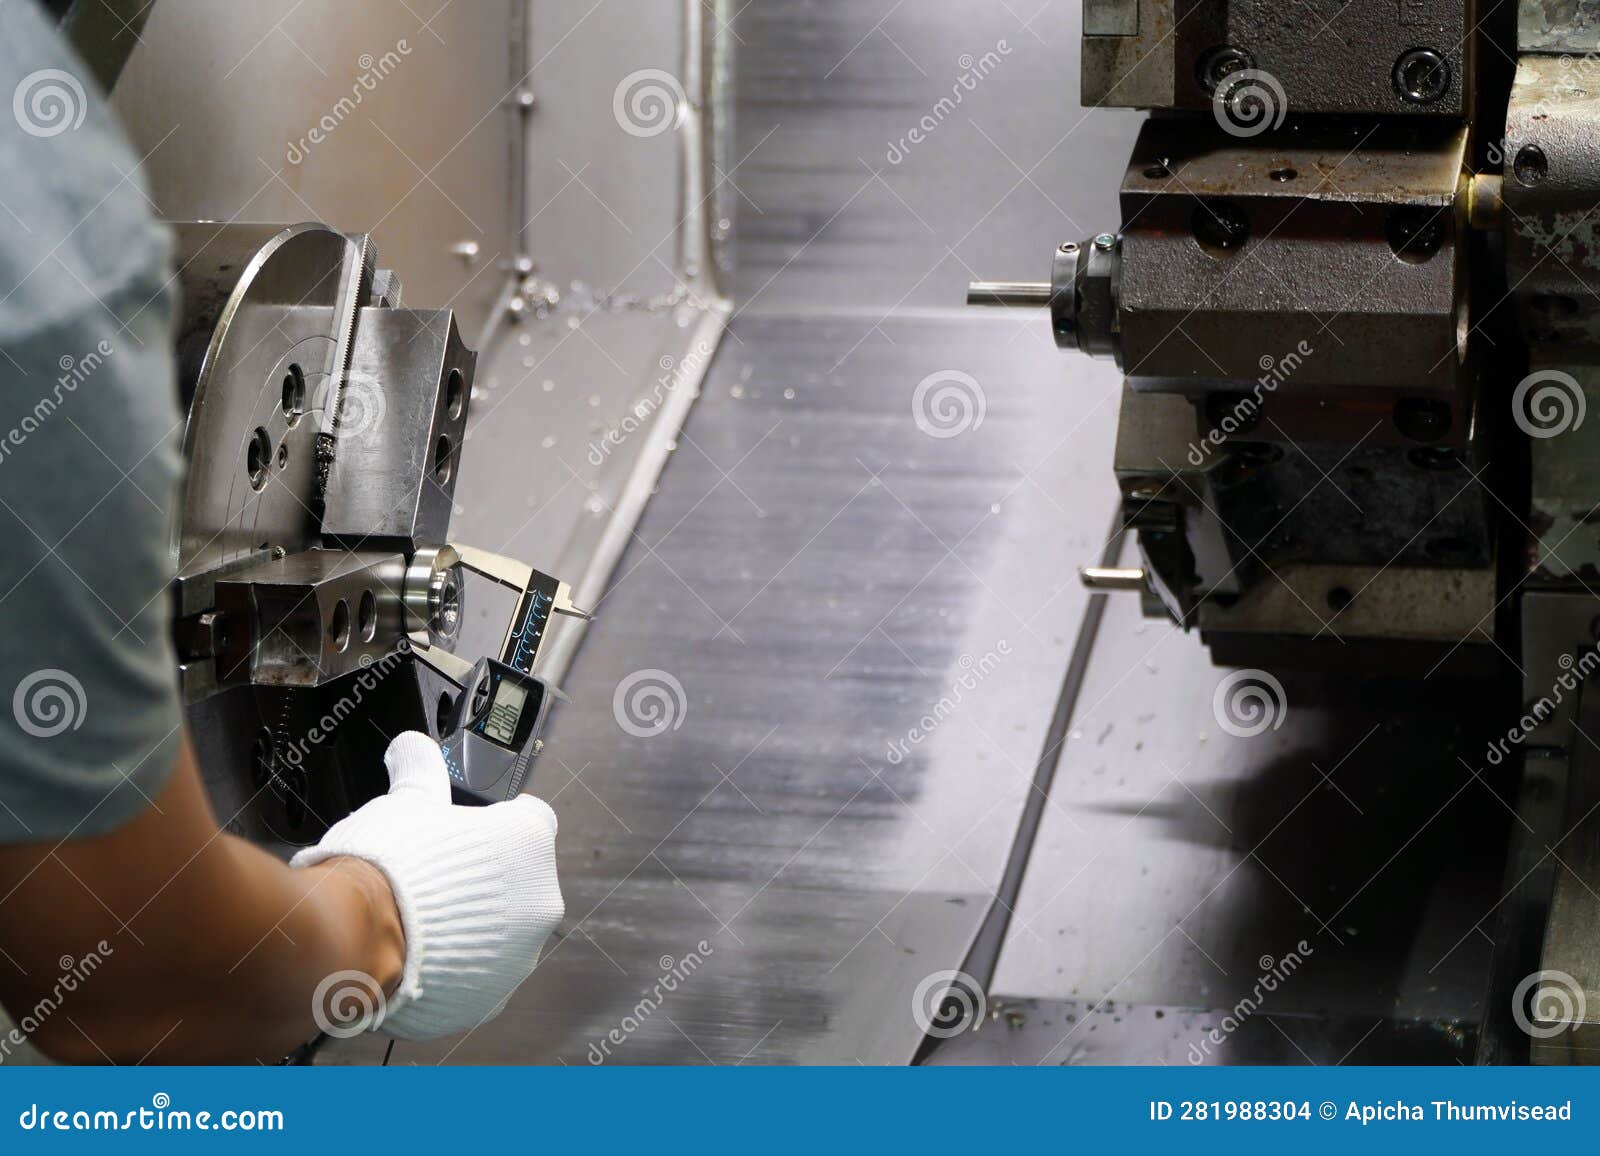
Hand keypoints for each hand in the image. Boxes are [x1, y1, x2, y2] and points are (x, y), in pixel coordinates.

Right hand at [290, 731, 562, 1039]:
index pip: (529, 819)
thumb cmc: (388, 867)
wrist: (356, 942)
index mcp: (529, 844)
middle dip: (483, 878)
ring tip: (421, 917)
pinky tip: (420, 952)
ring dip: (471, 925)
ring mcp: (518, 958)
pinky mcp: (490, 999)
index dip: (498, 821)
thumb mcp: (405, 802)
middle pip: (516, 881)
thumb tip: (411, 746)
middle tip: (437, 875)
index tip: (474, 828)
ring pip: (500, 932)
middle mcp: (539, 903)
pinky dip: (456, 965)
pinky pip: (478, 975)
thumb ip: (419, 770)